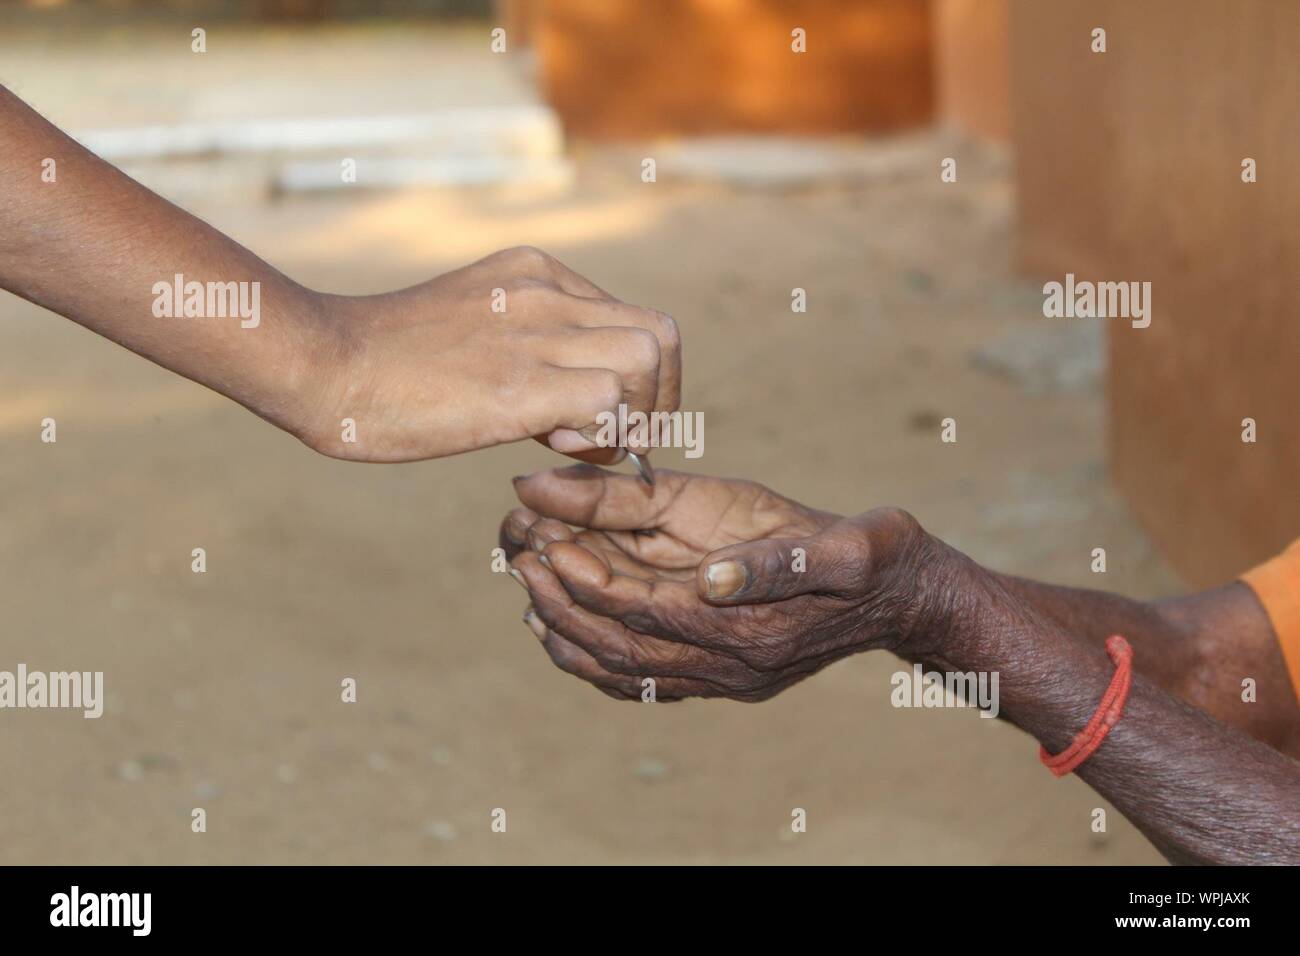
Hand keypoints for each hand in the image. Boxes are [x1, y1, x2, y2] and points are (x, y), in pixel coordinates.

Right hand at [299, 246, 678, 461]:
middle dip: (659, 400)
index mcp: (537, 274)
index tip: (607, 418)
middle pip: (661, 337)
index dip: (639, 379)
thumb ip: (521, 340)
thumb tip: (562, 397)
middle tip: (621, 441)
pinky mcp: (521, 383)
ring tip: (586, 447)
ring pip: (649, 361)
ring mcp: (538, 333)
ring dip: (637, 418)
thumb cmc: (384, 357)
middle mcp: (549, 293)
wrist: (324, 361)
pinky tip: (554, 449)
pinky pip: (611, 403)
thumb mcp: (470, 322)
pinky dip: (603, 437)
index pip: (634, 318)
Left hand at [500, 466, 955, 700]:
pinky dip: (589, 654)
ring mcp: (721, 679)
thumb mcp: (843, 544)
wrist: (902, 596)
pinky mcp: (716, 675)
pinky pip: (637, 678)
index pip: (649, 614)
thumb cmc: (873, 554)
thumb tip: (710, 576)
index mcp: (754, 633)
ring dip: (565, 627)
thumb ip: (779, 562)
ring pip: (621, 669)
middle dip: (561, 599)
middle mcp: (729, 668)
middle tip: (516, 550)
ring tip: (524, 580)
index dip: (591, 580)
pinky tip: (558, 623)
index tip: (543, 540)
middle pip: (621, 646)